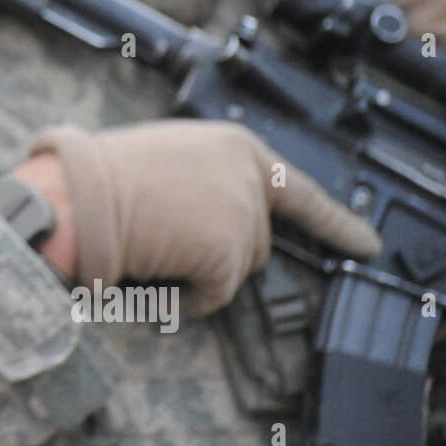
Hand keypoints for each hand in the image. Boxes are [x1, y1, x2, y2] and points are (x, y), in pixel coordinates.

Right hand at [18, 121, 381, 315]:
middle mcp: (251, 177)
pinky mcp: (230, 251)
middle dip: (219, 250)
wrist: (78, 194)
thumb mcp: (170, 157)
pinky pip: (216, 294)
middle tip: (166, 239)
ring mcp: (243, 214)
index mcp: (237, 147)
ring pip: (237, 267)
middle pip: (257, 238)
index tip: (367, 245)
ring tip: (151, 245)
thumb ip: (210, 180)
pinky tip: (156, 274)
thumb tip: (217, 224)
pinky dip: (187, 297)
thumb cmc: (102, 176)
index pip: (299, 190)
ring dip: (198, 269)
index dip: (335, 221)